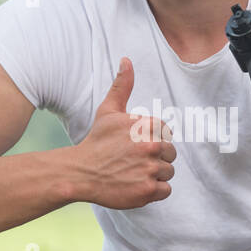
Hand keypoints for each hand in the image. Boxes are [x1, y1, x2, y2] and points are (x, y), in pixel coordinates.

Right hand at [73, 57, 175, 208]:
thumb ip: (122, 86)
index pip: (167, 134)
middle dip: (155, 158)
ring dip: (154, 174)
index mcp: (147, 125)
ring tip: (133, 173)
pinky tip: (135, 184)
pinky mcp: (147, 191)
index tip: (136, 145)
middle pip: (171, 154)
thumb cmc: (97, 140)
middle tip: (133, 161)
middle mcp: (151, 146)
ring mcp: (150, 170)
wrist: (80, 173)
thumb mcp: (108, 110)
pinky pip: (165, 190)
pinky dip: (153, 190)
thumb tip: (127, 60)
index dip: (153, 140)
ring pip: (168, 172)